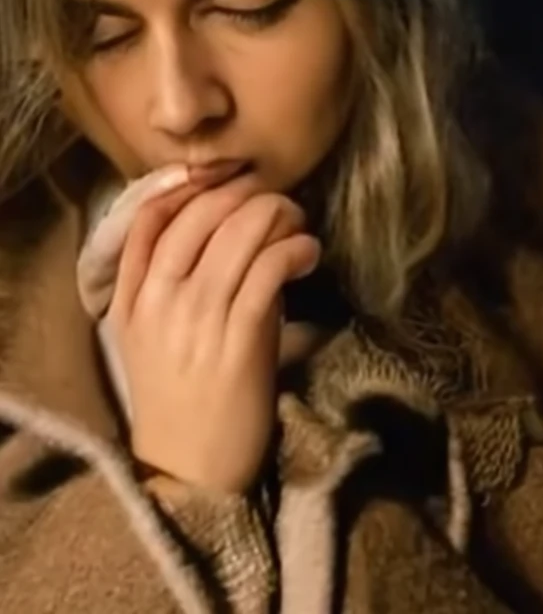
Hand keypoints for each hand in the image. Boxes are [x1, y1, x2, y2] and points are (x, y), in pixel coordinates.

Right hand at [107, 169, 320, 494]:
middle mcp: (157, 303)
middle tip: (278, 201)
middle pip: (200, 214)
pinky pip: (268, 269)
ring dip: (278, 215)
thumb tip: (238, 225)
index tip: (229, 178)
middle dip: (247, 194)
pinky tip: (308, 251)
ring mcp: (195, 321)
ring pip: (239, 233)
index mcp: (130, 300)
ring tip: (298, 223)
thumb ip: (181, 281)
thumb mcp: (160, 336)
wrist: (190, 469)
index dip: (192, 186)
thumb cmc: (187, 394)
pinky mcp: (237, 342)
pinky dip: (294, 248)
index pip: (150, 218)